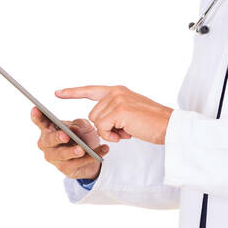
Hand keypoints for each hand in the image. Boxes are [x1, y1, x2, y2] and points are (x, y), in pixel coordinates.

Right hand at [30, 108, 109, 179]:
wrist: (93, 156)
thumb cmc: (82, 137)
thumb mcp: (83, 126)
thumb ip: (79, 125)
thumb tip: (74, 130)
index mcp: (49, 129)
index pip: (40, 122)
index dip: (37, 116)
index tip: (36, 108)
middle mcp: (48, 144)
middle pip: (49, 140)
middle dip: (57, 137)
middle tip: (65, 135)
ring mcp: (55, 158)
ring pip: (62, 155)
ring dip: (72, 152)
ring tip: (81, 149)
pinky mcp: (65, 169)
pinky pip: (77, 163)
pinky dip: (90, 157)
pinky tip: (102, 150)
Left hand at [55, 84, 173, 144]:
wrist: (169, 126)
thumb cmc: (153, 124)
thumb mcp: (130, 113)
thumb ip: (114, 112)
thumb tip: (99, 123)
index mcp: (118, 91)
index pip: (91, 90)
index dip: (73, 92)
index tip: (58, 93)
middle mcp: (115, 92)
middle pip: (93, 115)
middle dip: (105, 127)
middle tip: (126, 129)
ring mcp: (116, 99)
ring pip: (96, 122)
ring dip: (110, 133)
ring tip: (128, 130)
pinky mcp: (118, 110)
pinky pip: (102, 128)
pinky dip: (112, 136)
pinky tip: (126, 134)